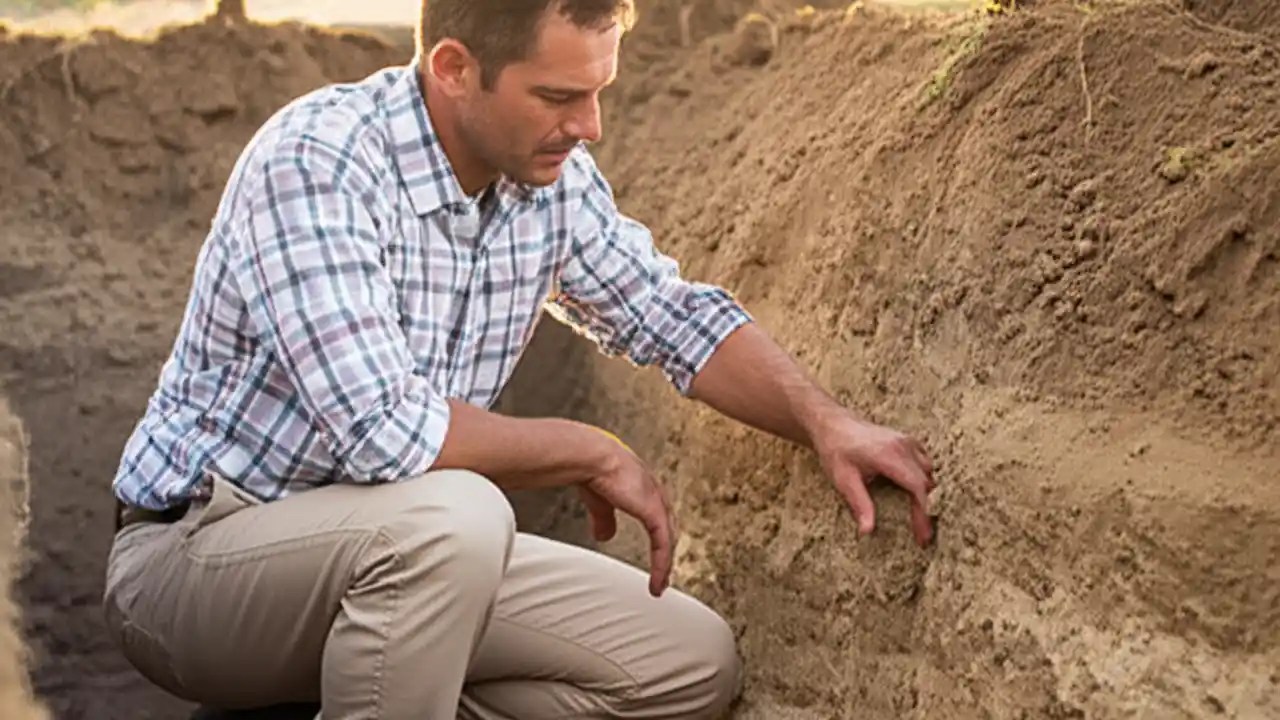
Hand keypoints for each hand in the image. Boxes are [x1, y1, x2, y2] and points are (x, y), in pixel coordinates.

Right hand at [578, 444, 675, 596]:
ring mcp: (657, 502)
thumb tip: (604, 536)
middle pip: (668, 529)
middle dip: (666, 553)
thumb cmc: (592, 469)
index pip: (658, 516)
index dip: (659, 537)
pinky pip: (663, 545)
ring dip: (665, 565)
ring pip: (668, 540)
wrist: (591, 458)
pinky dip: (661, 566)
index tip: (656, 554)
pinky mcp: (654, 512)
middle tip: (663, 575)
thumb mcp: (600, 501)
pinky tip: (657, 582)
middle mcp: (654, 493)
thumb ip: (604, 519)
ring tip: (660, 586)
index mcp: (642, 487)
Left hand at [813, 415, 935, 546]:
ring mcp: (907, 441)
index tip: (922, 536)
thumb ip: (859, 504)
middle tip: (920, 534)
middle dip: (925, 509)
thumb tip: (867, 531)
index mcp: (889, 456)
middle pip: (926, 482)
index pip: (917, 487)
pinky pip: (924, 461)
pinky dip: (922, 478)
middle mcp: (903, 446)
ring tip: (916, 516)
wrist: (833, 425)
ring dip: (925, 493)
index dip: (922, 513)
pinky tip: (911, 492)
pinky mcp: (906, 440)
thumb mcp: (843, 480)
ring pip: (928, 472)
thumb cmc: (836, 450)